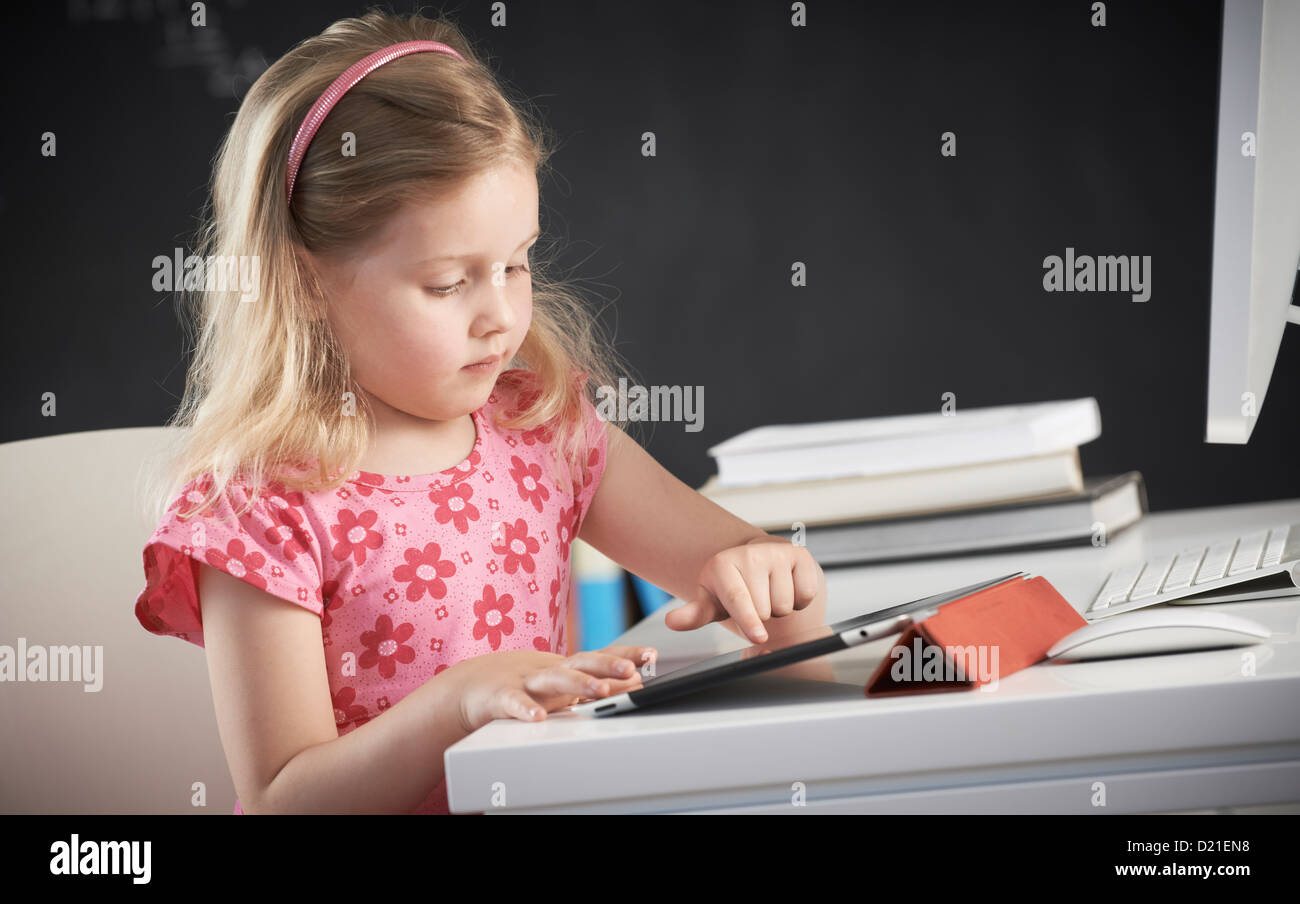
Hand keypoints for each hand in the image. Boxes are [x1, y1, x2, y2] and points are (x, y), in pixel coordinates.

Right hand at [446, 644, 657, 733]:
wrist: (472, 686)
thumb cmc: (524, 686)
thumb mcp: (563, 684)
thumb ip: (597, 681)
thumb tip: (638, 680)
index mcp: (566, 667)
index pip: (601, 656)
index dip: (626, 654)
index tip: (652, 655)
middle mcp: (550, 670)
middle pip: (582, 662)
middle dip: (609, 665)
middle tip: (632, 670)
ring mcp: (526, 682)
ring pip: (554, 679)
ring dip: (579, 683)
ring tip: (602, 691)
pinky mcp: (501, 697)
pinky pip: (514, 703)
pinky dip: (526, 709)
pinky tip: (539, 717)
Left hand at [665, 535, 825, 643]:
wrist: (759, 560)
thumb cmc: (731, 587)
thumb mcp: (711, 602)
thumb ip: (694, 614)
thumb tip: (672, 621)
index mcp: (722, 565)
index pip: (738, 599)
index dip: (748, 620)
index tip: (759, 637)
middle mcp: (750, 554)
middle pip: (765, 609)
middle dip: (762, 616)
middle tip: (755, 602)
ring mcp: (776, 553)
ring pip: (786, 604)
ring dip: (780, 608)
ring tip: (769, 594)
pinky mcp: (800, 556)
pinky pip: (806, 594)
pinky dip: (799, 600)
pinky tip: (787, 587)